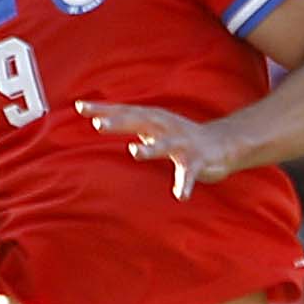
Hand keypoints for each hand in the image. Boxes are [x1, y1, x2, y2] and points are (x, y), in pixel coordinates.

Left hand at [77, 100, 224, 199]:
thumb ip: (130, 122)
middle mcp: (166, 127)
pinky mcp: (198, 161)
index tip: (80, 108)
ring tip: (134, 152)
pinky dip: (185, 184)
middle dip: (120, 122)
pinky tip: (180, 196)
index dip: (103, 109)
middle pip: (140, 121)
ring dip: (150, 148)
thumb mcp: (153, 126)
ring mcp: (182, 144)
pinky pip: (189, 174)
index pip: (124, 111)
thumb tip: (98, 118)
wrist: (224, 144)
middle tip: (97, 124)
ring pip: (165, 145)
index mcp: (153, 118)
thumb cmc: (180, 136)